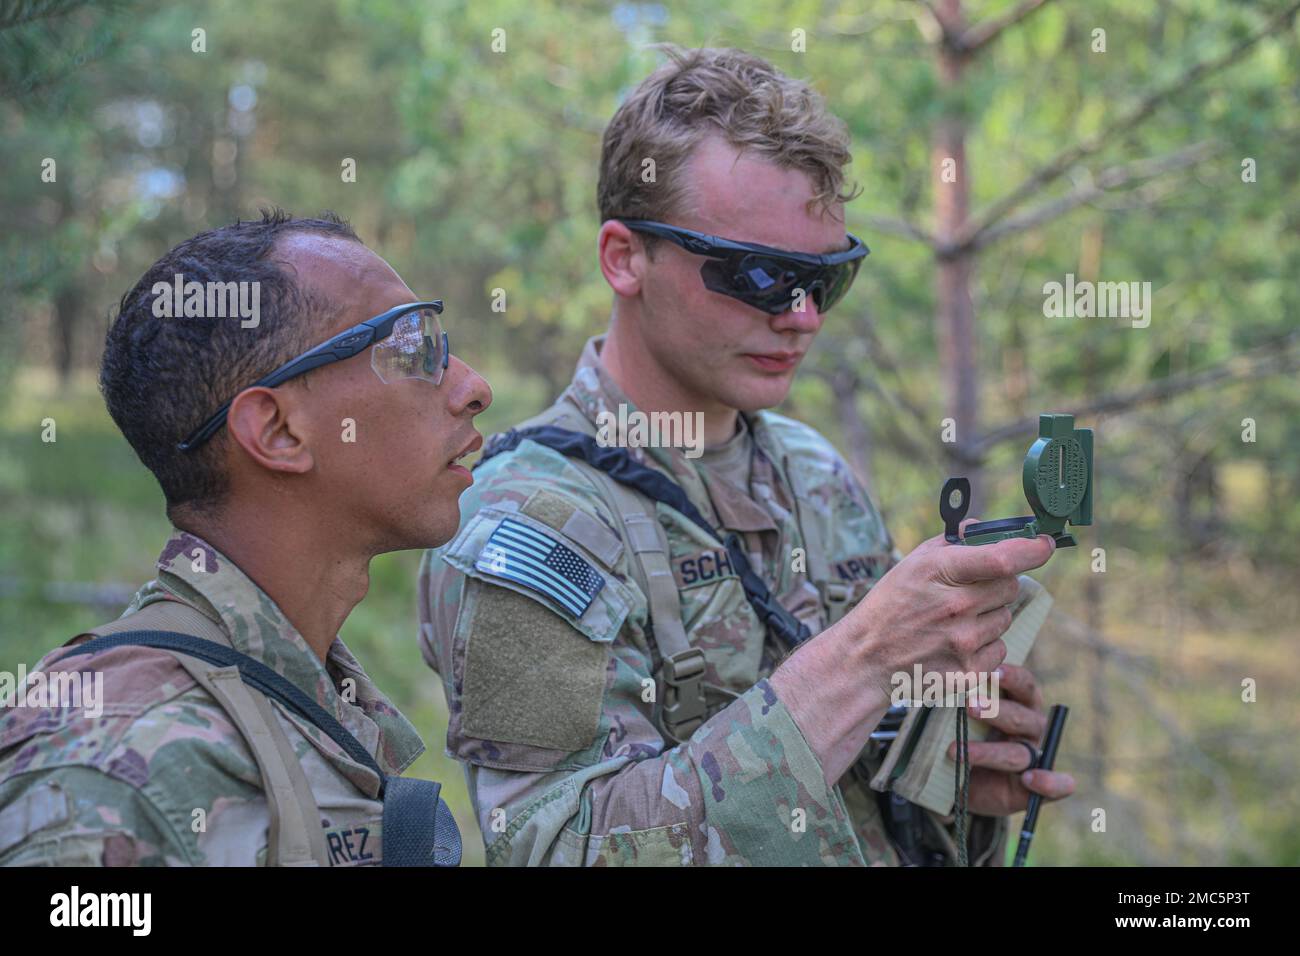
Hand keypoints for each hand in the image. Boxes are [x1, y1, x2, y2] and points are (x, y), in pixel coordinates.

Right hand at [773, 528, 1054, 786]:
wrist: (867, 659)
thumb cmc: (890, 605)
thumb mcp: (912, 563)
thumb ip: (953, 541)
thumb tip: (987, 527)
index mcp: (939, 572)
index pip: (1002, 559)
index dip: (1032, 549)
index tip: (1046, 544)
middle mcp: (955, 607)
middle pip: (1012, 586)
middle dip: (998, 585)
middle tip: (969, 592)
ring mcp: (964, 641)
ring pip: (1006, 618)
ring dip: (989, 617)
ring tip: (954, 622)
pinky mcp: (970, 671)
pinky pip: (1000, 650)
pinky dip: (984, 647)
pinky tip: (955, 645)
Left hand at [946, 663, 1075, 815]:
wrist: (963, 780)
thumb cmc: (963, 735)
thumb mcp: (955, 716)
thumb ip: (953, 702)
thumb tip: (932, 681)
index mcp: (1018, 702)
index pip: (1023, 684)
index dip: (1011, 677)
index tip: (992, 671)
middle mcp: (1030, 726)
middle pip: (1020, 716)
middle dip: (994, 711)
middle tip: (968, 705)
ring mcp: (1034, 756)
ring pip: (1019, 752)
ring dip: (989, 752)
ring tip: (956, 751)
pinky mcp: (1035, 787)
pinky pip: (1058, 785)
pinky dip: (1049, 783)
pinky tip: (1030, 779)